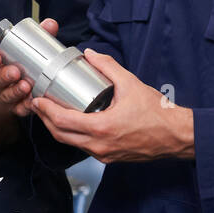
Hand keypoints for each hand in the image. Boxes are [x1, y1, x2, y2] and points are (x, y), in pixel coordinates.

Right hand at [0, 18, 59, 116]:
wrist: (38, 82)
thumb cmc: (29, 61)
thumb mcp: (33, 47)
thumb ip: (40, 35)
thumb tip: (50, 24)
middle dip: (4, 76)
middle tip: (16, 72)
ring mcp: (5, 94)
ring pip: (4, 95)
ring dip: (14, 91)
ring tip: (26, 86)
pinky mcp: (15, 107)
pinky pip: (18, 108)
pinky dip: (25, 105)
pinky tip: (32, 100)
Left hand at [29, 48, 194, 163]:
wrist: (176, 136)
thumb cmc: (158, 114)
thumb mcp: (131, 84)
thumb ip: (108, 66)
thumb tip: (90, 54)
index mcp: (102, 128)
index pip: (62, 121)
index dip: (46, 110)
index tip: (37, 99)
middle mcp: (99, 146)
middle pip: (60, 135)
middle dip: (45, 120)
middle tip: (38, 105)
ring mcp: (103, 155)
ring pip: (71, 143)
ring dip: (58, 129)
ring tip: (51, 113)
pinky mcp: (109, 158)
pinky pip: (84, 147)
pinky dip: (73, 135)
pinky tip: (73, 122)